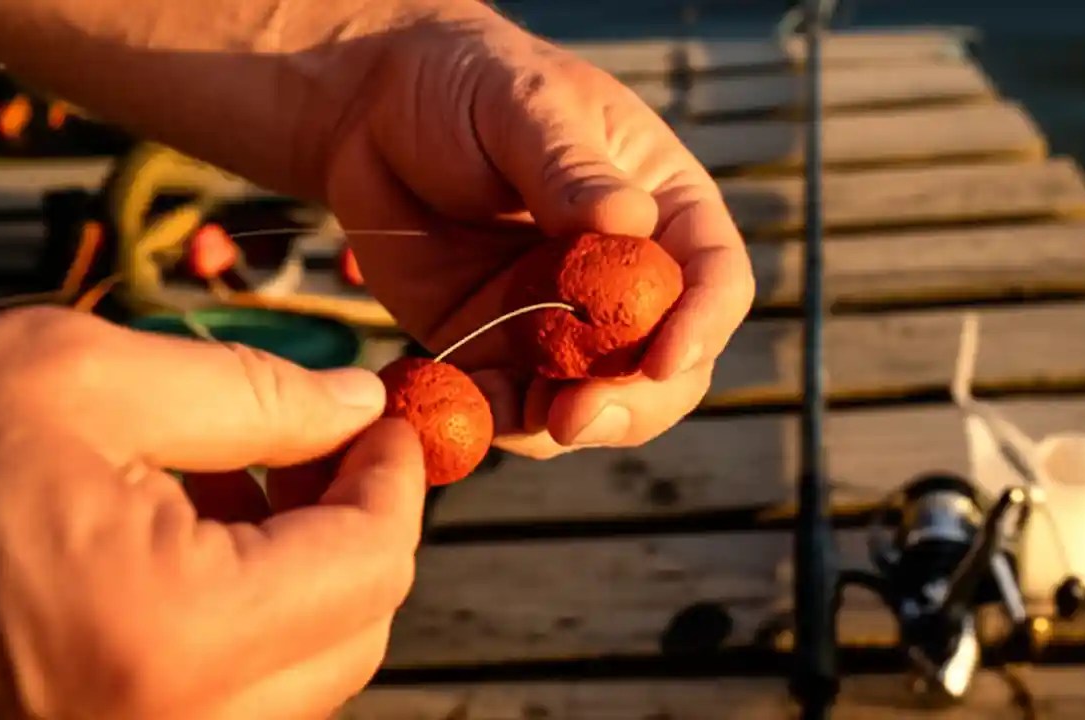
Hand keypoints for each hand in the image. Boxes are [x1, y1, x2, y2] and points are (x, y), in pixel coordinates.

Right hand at [0, 307, 423, 718]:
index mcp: (168, 637)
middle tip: (325, 439)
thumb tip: (359, 405)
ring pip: (300, 673)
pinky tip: (195, 538)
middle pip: (352, 632)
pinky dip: (246, 616)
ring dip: (304, 571)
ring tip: (240, 479)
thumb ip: (253, 392)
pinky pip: (232, 696)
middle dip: (359, 523)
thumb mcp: (82, 375)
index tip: (394, 421)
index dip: (398, 480)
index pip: (370, 566)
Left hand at [319, 1, 754, 458]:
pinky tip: (469, 411)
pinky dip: (500, 423)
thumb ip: (568, 168)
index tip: (664, 358)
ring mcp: (563, 322)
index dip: (702, 325)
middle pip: (668, 366)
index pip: (715, 278)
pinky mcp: (500, 350)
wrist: (369, 115)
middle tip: (575, 417)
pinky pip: (516, 407)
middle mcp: (624, 276)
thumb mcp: (523, 106)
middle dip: (633, 403)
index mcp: (663, 209)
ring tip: (521, 423)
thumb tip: (628, 220)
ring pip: (598, 403)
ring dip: (566, 426)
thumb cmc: (465, 86)